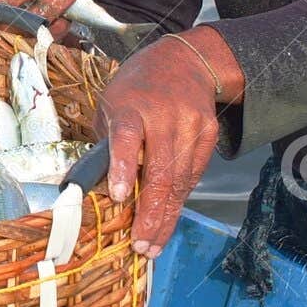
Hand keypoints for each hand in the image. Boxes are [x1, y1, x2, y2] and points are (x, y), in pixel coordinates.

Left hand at [94, 36, 220, 257]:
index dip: (124, 167)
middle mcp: (163, 116)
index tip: (121, 197)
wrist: (184, 61)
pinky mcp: (209, 134)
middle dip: (151, 214)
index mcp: (130, 107)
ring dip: (166, 217)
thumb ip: (107, 144)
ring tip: (152, 244)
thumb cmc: (135, 90)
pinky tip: (168, 219)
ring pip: (180, 181)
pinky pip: (193, 175)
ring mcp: (190, 125)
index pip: (127, 137)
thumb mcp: (109, 106)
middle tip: (140, 245)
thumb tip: (97, 188)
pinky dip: (179, 200)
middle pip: (160, 170)